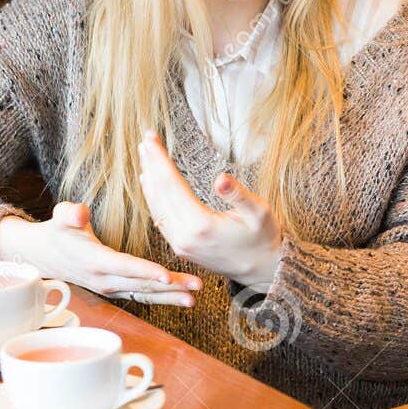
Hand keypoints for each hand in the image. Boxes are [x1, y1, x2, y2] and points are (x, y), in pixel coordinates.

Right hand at [0, 201, 201, 305]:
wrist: (43, 254)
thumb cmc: (57, 231)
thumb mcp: (60, 217)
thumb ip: (70, 214)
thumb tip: (80, 213)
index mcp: (96, 260)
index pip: (125, 267)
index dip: (146, 271)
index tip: (167, 275)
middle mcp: (105, 279)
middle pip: (142, 285)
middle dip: (170, 287)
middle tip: (196, 287)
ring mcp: (111, 287)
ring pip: (145, 294)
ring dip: (170, 297)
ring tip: (194, 297)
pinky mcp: (116, 289)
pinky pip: (141, 296)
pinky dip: (161, 298)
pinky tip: (181, 297)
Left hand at [137, 130, 282, 288]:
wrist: (261, 270)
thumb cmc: (262, 238)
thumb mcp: (259, 212)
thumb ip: (238, 195)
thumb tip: (221, 178)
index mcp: (201, 225)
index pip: (172, 184)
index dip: (160, 159)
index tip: (152, 138)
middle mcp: (184, 236)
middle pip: (160, 193)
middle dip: (151, 164)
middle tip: (145, 139)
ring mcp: (179, 244)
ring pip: (156, 205)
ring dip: (149, 178)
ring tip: (145, 155)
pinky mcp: (180, 247)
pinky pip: (160, 218)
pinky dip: (153, 197)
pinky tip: (150, 183)